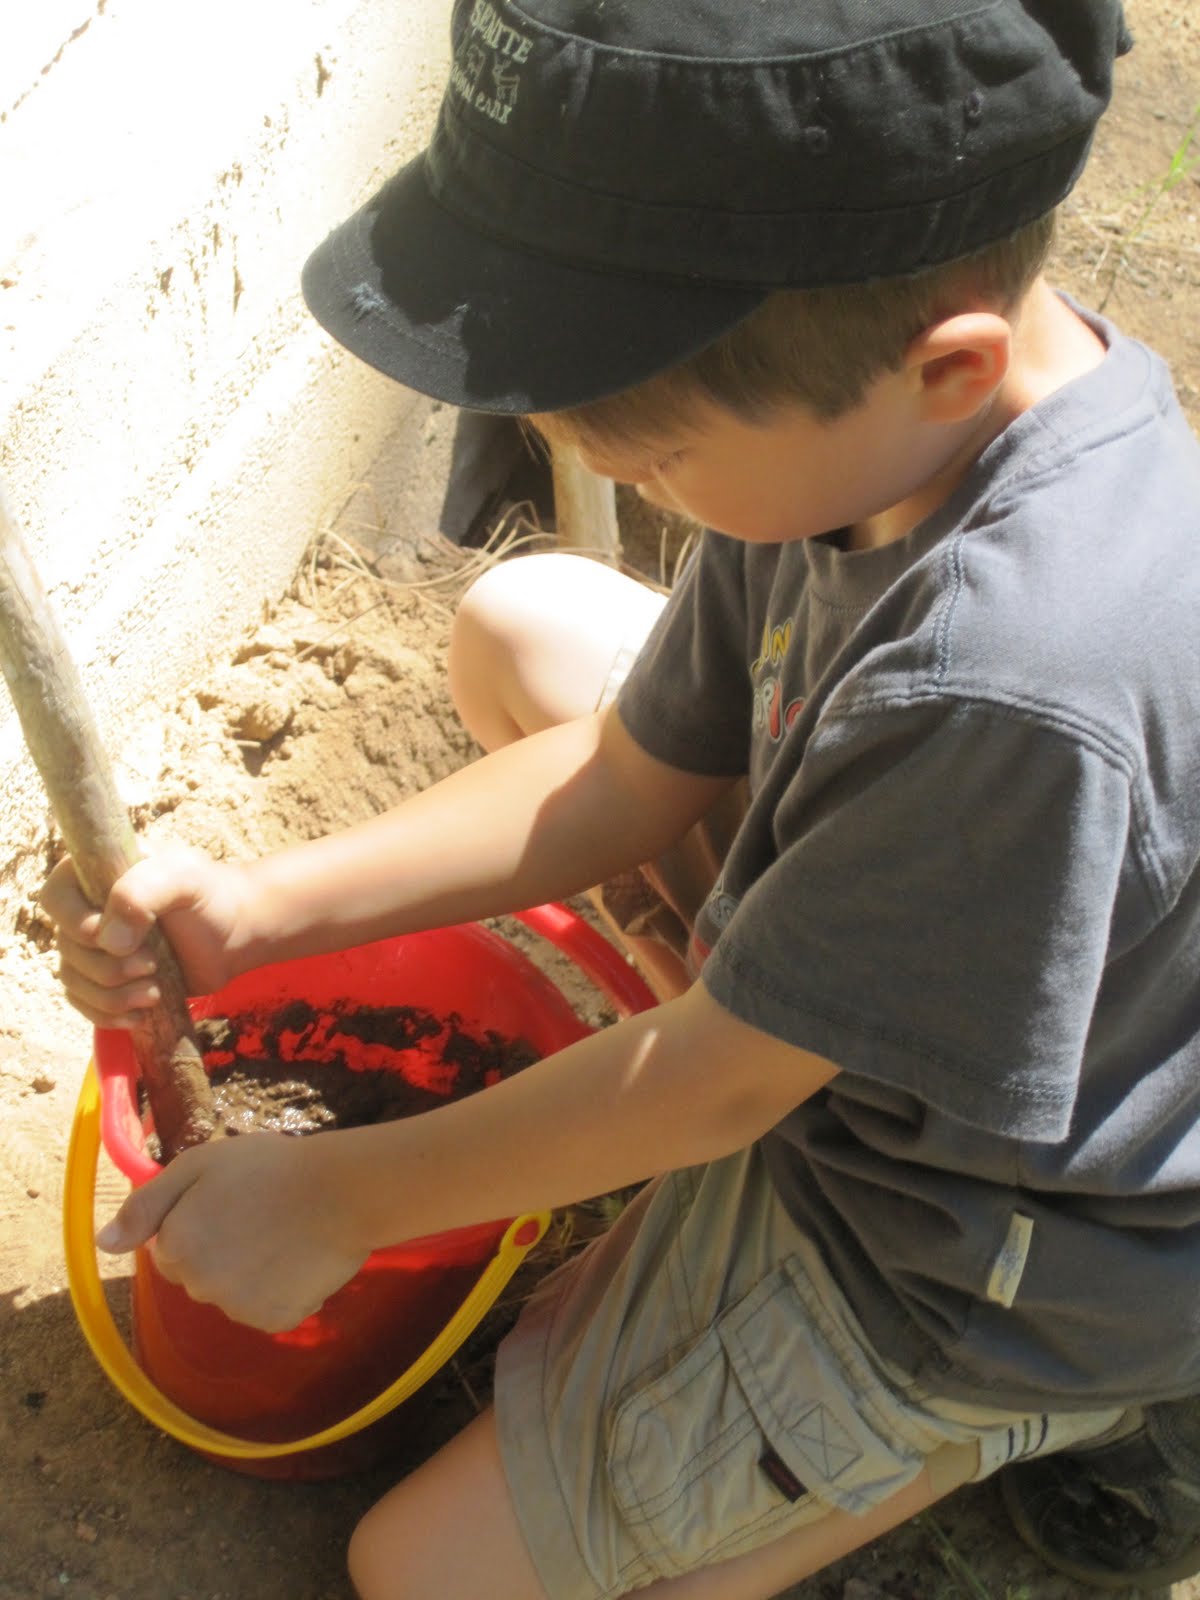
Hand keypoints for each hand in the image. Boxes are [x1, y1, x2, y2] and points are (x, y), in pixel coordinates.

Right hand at [39, 845, 254, 1025]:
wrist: (236, 933)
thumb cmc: (210, 897)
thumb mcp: (182, 877)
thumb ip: (141, 892)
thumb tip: (108, 942)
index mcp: (95, 874)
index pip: (56, 898)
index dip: (75, 923)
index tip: (109, 936)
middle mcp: (87, 910)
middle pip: (66, 949)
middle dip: (108, 967)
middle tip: (151, 965)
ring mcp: (95, 948)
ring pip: (74, 981)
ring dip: (111, 996)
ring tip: (154, 992)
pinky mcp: (109, 980)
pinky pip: (86, 1004)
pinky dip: (109, 1015)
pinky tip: (141, 1013)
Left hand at [97, 1129, 370, 1331]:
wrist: (342, 1191)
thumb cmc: (270, 1168)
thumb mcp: (199, 1165)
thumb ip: (146, 1205)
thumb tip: (104, 1244)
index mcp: (177, 1246)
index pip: (170, 1248)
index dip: (198, 1221)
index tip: (230, 1200)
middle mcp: (199, 1285)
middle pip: (199, 1274)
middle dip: (220, 1249)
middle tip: (258, 1214)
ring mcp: (237, 1308)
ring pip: (232, 1293)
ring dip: (249, 1272)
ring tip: (284, 1234)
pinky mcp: (275, 1320)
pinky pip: (266, 1310)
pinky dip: (280, 1291)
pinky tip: (299, 1259)